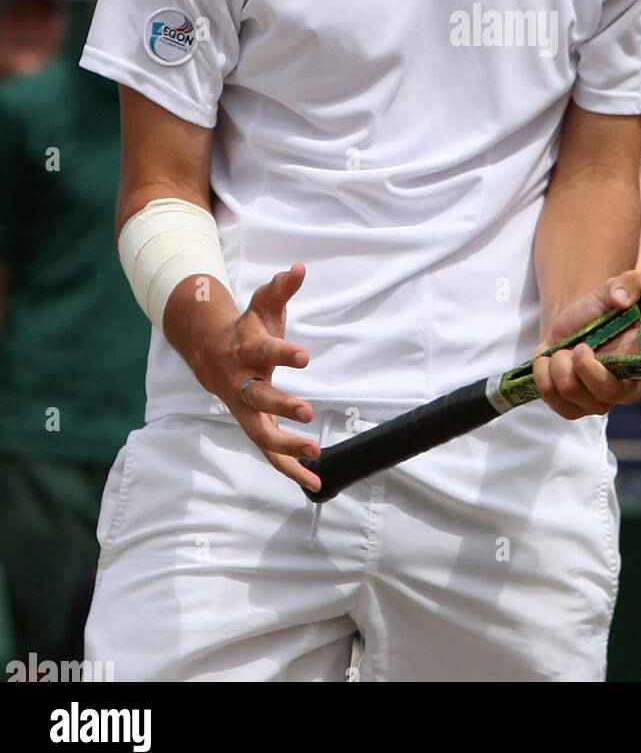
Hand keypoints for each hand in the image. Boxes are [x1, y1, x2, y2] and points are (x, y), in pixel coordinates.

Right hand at [166, 263, 321, 490]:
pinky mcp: (255, 427)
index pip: (263, 352)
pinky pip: (270, 454)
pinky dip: (291, 470)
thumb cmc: (246, 328)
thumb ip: (280, 288)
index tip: (304, 356)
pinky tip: (316, 485)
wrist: (211, 354)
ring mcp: (246, 410)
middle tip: (308, 412)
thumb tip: (299, 267)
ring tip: (316, 453)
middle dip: (282, 407)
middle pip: (259, 399)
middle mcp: (242, 384)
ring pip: (262, 435)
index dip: (282, 353)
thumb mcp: (263, 305)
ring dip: (287, 448)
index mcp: (246, 351)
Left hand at [531, 270, 640, 419]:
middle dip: (585, 366)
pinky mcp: (568, 407)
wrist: (571, 325)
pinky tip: (551, 360)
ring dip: (559, 364)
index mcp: (640, 364)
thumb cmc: (599, 311)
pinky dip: (543, 372)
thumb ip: (627, 284)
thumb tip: (622, 298)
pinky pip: (550, 397)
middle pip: (605, 394)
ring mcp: (593, 403)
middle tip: (580, 345)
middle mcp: (621, 390)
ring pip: (571, 392)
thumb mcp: (612, 290)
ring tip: (564, 350)